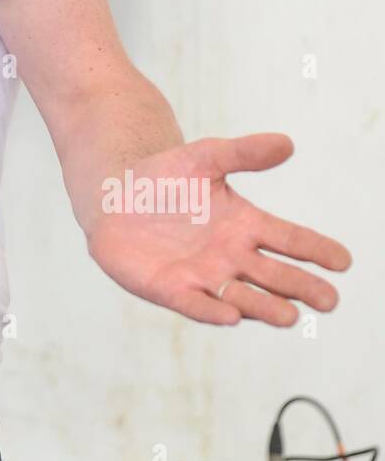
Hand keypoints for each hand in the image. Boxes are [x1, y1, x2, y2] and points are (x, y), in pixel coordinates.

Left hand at [86, 133, 351, 325]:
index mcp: (245, 225)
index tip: (343, 261)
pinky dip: (212, 310)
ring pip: (241, 297)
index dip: (316, 250)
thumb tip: (287, 143)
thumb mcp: (206, 157)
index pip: (290, 240)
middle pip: (274, 276)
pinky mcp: (170, 288)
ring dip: (265, 307)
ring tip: (290, 316)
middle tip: (329, 301)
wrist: (116, 194)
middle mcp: (230, 256)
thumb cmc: (167, 176)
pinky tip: (230, 316)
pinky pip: (195, 303)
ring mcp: (202, 275)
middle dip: (302, 288)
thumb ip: (243, 153)